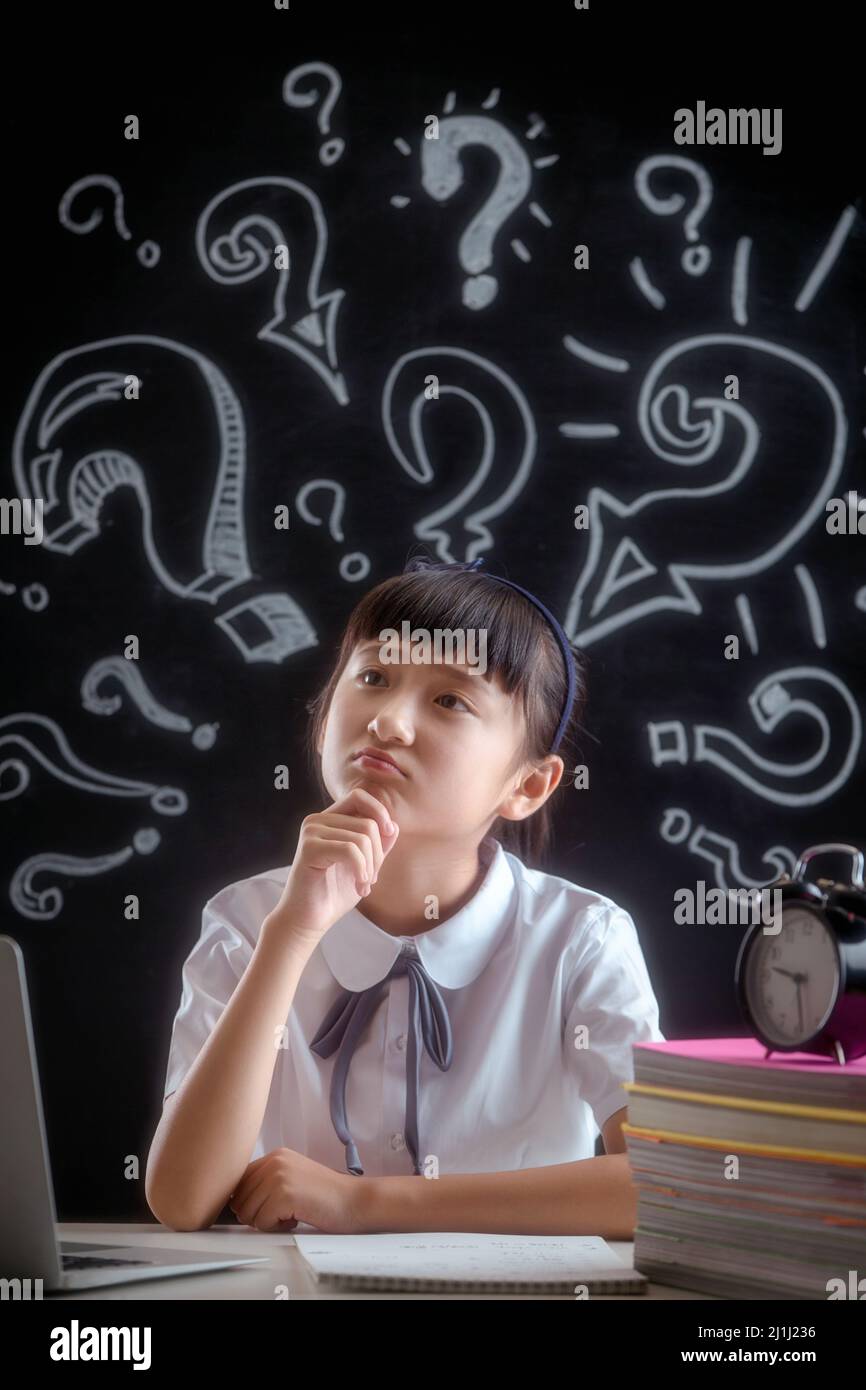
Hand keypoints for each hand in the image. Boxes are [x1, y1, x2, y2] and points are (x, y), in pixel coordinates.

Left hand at [228, 1147, 367, 1233]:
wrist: (354, 1201)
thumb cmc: (326, 1195)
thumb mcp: (293, 1177)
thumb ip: (267, 1182)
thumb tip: (236, 1201)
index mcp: (276, 1155)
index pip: (239, 1181)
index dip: (247, 1201)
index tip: (265, 1207)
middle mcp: (275, 1161)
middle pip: (240, 1199)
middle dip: (257, 1213)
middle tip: (282, 1212)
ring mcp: (279, 1176)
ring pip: (247, 1212)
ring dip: (266, 1221)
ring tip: (290, 1214)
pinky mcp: (284, 1194)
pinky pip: (261, 1222)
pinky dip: (276, 1228)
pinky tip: (296, 1218)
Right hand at [269, 787, 399, 954]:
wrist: (309, 920)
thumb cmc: (334, 893)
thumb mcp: (365, 865)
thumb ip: (378, 844)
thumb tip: (393, 825)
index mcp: (329, 819)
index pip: (359, 797)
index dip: (379, 812)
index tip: (388, 837)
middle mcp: (317, 820)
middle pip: (368, 823)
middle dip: (378, 854)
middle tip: (371, 878)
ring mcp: (311, 832)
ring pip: (362, 838)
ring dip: (371, 867)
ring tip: (364, 885)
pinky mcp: (309, 848)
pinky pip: (350, 850)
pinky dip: (361, 870)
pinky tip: (359, 886)